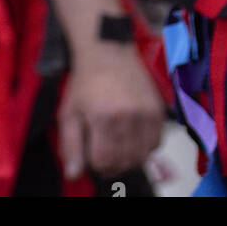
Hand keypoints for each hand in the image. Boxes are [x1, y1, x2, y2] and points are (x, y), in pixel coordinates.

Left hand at [57, 42, 164, 180]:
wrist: (108, 50)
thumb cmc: (85, 82)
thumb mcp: (69, 112)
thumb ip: (70, 146)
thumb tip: (74, 174)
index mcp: (103, 117)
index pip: (104, 160)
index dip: (96, 166)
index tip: (91, 157)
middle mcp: (128, 115)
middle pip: (124, 160)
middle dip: (112, 166)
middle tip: (104, 157)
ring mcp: (146, 112)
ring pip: (142, 155)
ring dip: (129, 160)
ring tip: (118, 151)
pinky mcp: (157, 108)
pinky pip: (157, 142)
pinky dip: (146, 148)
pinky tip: (134, 140)